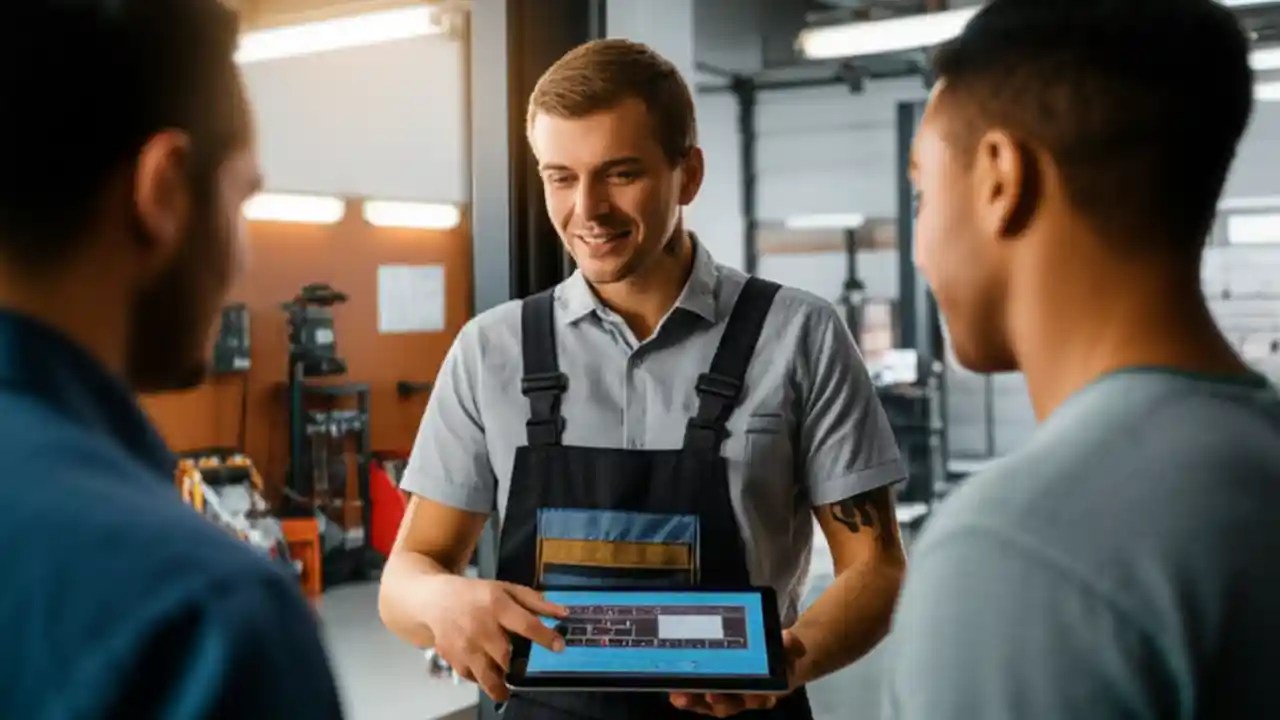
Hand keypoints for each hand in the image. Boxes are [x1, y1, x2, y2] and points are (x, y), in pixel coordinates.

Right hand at [422, 577, 568, 702]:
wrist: (436, 600)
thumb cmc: (478, 595)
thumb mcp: (507, 590)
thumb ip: (536, 603)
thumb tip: (565, 614)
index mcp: (496, 605)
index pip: (525, 623)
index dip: (545, 636)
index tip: (559, 647)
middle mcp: (479, 626)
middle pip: (504, 655)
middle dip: (514, 665)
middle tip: (521, 669)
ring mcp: (463, 644)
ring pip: (485, 674)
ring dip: (498, 685)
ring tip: (506, 690)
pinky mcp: (451, 657)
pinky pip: (472, 676)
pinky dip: (481, 679)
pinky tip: (486, 675)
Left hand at [669, 630, 805, 717]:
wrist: (773, 661)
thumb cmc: (778, 657)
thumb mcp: (788, 650)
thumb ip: (790, 644)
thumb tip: (788, 637)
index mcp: (765, 691)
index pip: (759, 699)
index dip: (753, 698)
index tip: (748, 694)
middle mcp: (742, 698)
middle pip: (729, 705)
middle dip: (717, 701)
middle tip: (708, 694)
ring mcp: (723, 696)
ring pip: (708, 703)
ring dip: (694, 700)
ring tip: (680, 696)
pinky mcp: (707, 690)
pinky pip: (695, 696)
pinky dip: (684, 694)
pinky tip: (672, 689)